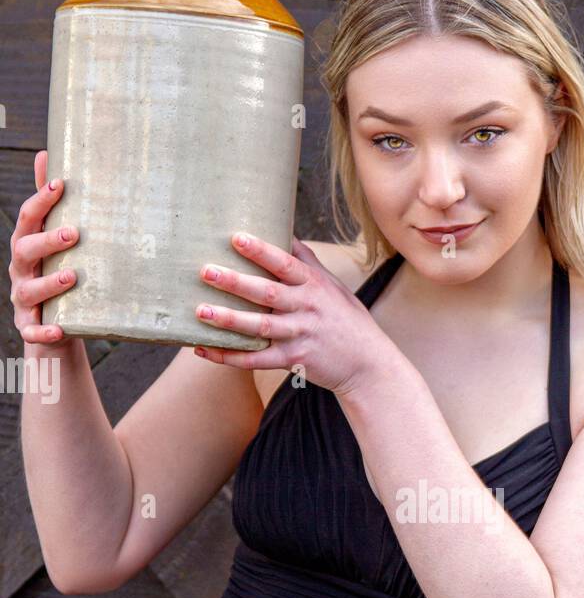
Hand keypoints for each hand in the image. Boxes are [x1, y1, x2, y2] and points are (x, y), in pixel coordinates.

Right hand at [8, 150, 80, 350]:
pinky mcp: (30, 327)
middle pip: (24, 250)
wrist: (53, 324)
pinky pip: (33, 331)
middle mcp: (21, 269)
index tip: (62, 184)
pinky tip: (59, 330)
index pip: (28, 218)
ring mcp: (24, 300)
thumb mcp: (50, 236)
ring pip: (29, 291)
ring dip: (48, 283)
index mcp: (26, 244)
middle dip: (47, 241)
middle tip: (74, 233)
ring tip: (72, 277)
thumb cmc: (55, 270)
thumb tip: (45, 153)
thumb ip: (47, 202)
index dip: (41, 200)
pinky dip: (43, 332)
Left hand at [193, 232, 390, 395]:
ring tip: (200, 312)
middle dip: (235, 282)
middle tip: (205, 271)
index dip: (261, 251)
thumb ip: (307, 262)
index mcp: (314, 285)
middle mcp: (307, 308)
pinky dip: (230, 357)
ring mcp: (300, 335)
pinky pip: (257, 360)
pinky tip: (204, 350)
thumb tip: (286, 233)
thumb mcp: (333, 286)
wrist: (368, 364)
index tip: (236, 238)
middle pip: (267, 293)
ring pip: (259, 327)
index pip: (285, 264)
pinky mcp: (295, 360)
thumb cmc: (347, 320)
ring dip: (229, 320)